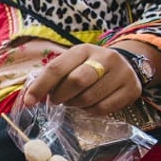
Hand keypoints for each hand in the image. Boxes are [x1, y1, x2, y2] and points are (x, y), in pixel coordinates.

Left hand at [21, 44, 141, 114]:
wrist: (126, 65)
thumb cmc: (89, 67)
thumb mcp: (72, 64)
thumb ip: (52, 77)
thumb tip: (29, 97)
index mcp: (83, 49)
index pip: (57, 67)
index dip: (40, 86)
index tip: (29, 101)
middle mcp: (105, 58)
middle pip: (76, 81)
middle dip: (60, 96)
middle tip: (56, 100)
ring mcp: (121, 74)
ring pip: (89, 97)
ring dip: (75, 105)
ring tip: (73, 101)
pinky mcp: (131, 90)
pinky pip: (103, 108)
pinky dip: (90, 111)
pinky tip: (88, 106)